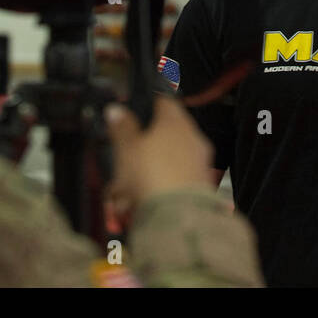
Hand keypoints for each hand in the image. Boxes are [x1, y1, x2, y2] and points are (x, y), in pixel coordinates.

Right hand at [105, 96, 215, 217]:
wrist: (179, 217)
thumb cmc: (153, 177)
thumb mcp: (127, 148)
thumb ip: (122, 127)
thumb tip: (116, 110)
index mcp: (176, 122)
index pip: (164, 101)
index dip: (148, 104)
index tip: (137, 111)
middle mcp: (193, 138)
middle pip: (166, 133)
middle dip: (144, 146)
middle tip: (126, 156)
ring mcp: (199, 162)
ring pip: (169, 160)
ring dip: (149, 170)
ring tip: (126, 189)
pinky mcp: (201, 186)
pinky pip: (176, 180)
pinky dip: (159, 187)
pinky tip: (141, 201)